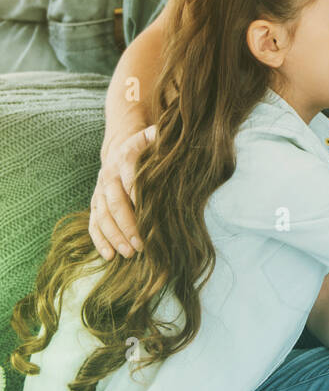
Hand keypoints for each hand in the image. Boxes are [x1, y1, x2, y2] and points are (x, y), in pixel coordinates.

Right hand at [89, 126, 154, 258]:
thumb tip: (172, 136)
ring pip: (102, 216)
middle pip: (115, 203)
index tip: (147, 212)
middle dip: (127, 225)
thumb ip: (161, 138)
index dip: (137, 194)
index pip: (129, 178)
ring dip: (114, 236)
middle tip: (140, 245)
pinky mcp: (94, 204)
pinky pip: (93, 224)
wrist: (120, 147)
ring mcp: (99, 191)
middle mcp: (108, 176)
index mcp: (124, 159)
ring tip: (127, 254)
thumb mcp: (153, 138)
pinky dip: (99, 240)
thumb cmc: (145, 148)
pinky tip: (108, 255)